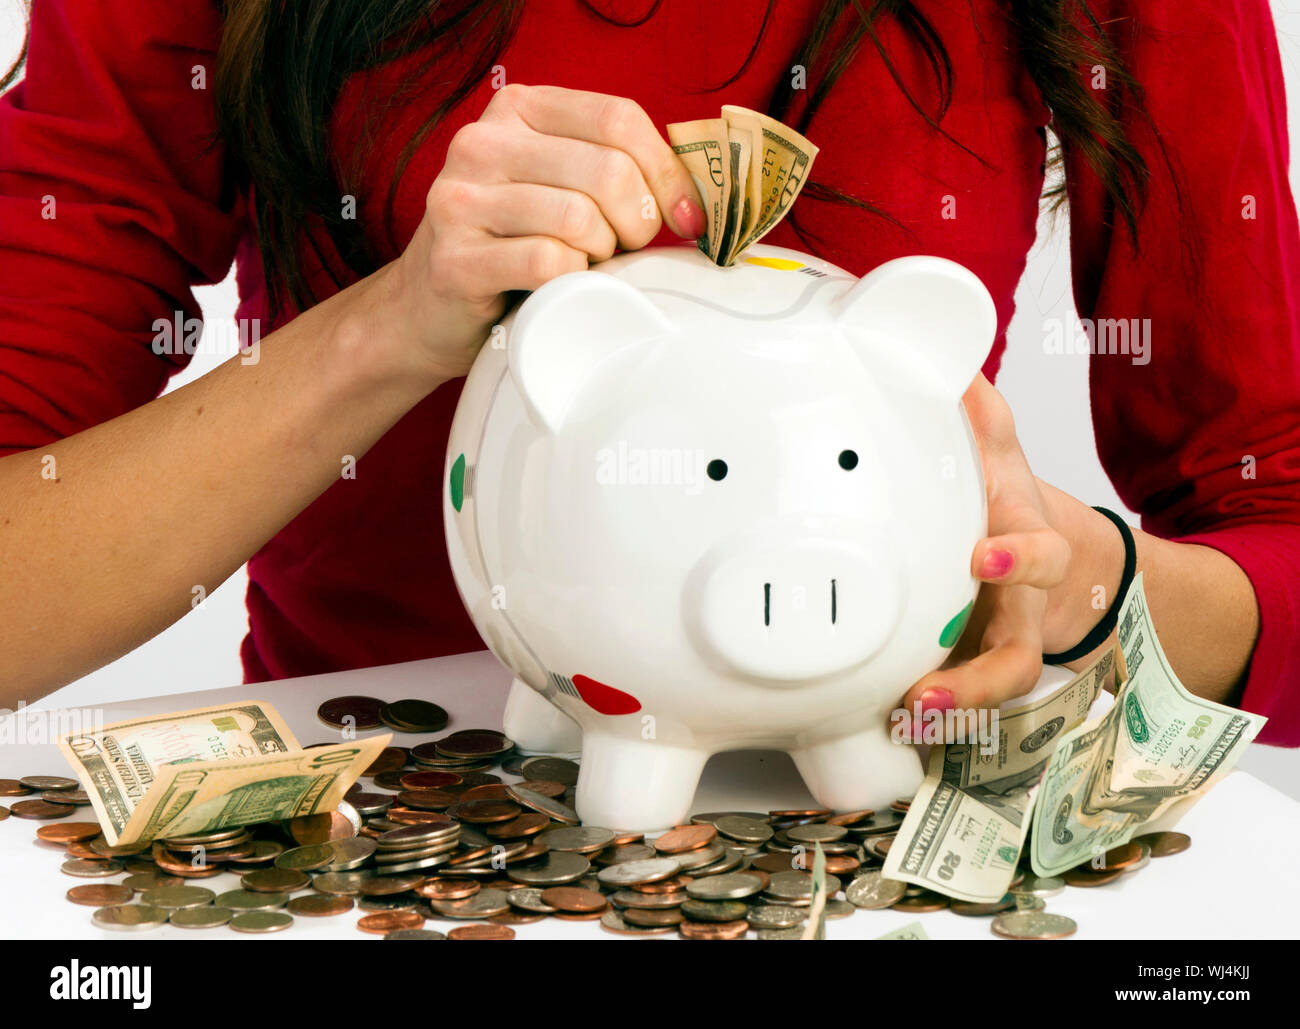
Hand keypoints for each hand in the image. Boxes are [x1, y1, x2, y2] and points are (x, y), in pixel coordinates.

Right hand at [369, 84, 704, 384]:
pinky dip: (570, 282)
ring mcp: (462, 199)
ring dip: (600, 254)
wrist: (428, 310)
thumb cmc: (513, 249)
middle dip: (637, 221)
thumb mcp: (560, 189)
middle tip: (622, 251)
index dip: (667, 171)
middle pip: (607, 169)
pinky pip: (548, 263)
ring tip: (583, 267)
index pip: (618, 118)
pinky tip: (558, 287)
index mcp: (519, 110)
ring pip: (580, 218)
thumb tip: (697, 200)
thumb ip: (615, 173)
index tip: (684, 217)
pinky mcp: (455, 260)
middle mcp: (483, 143)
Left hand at [900, 374, 1072, 715]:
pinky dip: (931, 718)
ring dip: (951, 712)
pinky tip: (887, 723)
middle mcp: (1020, 609)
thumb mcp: (1001, 458)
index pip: (1041, 552)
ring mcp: (998, 647)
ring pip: (990, 695)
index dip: (1020, 558)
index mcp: (1029, 547)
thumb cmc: (1009, 507)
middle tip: (929, 693)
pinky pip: (961, 705)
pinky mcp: (972, 671)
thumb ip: (980, 418)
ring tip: (905, 721)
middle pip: (1019, 654)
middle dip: (980, 679)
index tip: (984, 557)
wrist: (1050, 564)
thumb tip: (955, 364)